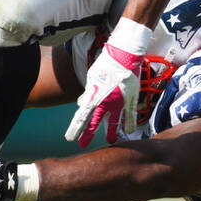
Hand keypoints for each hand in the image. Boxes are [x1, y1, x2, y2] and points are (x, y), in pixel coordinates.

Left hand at [66, 18, 149, 146]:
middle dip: (87, 134)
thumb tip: (81, 104)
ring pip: (115, 122)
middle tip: (82, 145)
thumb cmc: (105, 66)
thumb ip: (87, 93)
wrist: (123, 56)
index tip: (70, 138)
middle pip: (95, 123)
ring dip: (112, 132)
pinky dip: (130, 123)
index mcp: (93, 97)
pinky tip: (129, 131)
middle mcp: (105, 103)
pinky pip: (130, 114)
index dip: (75, 128)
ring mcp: (119, 102)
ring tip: (111, 141)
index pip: (81, 117)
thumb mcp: (91, 78)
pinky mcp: (131, 99)